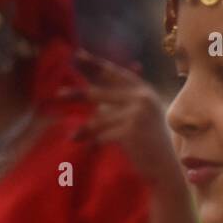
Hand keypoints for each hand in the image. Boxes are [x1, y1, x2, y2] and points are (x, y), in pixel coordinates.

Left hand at [59, 50, 177, 186]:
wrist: (164, 167)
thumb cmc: (149, 144)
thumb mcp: (140, 116)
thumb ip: (120, 102)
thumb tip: (91, 96)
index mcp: (144, 91)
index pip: (115, 73)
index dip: (95, 64)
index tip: (77, 55)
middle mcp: (142, 98)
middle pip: (101, 93)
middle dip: (78, 94)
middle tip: (58, 94)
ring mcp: (137, 113)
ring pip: (100, 119)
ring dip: (86, 130)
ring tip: (74, 136)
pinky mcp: (131, 130)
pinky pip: (103, 134)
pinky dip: (95, 142)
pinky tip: (91, 148)